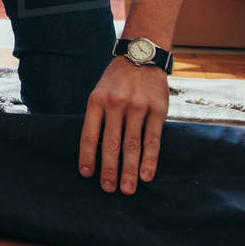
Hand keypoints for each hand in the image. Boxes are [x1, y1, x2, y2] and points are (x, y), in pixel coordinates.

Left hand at [78, 57, 168, 194]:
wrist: (141, 56)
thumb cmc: (116, 80)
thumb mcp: (100, 92)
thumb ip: (98, 117)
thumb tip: (93, 151)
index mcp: (97, 100)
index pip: (90, 135)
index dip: (88, 157)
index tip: (87, 175)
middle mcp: (116, 104)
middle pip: (111, 143)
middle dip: (109, 169)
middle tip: (108, 189)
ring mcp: (138, 107)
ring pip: (132, 145)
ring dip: (129, 170)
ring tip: (126, 189)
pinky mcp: (157, 110)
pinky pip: (153, 140)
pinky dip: (149, 160)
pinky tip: (146, 175)